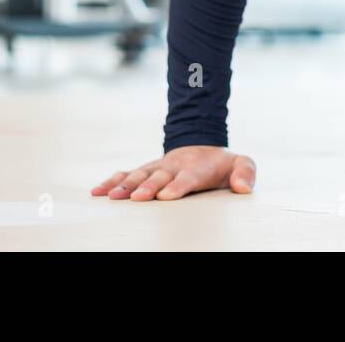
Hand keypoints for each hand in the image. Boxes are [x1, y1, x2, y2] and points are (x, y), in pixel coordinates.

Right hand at [90, 146, 256, 200]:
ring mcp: (158, 167)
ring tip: (111, 197)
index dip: (177, 186)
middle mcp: (174, 166)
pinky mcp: (146, 170)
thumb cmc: (222, 163)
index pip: (188, 177)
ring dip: (125, 186)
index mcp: (198, 167)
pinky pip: (127, 174)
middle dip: (147, 187)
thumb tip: (244, 188)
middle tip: (136, 198)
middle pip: (159, 177)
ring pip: (139, 175)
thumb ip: (246, 172)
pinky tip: (98, 192)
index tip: (166, 196)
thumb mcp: (241, 163)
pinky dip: (113, 181)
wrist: (203, 147)